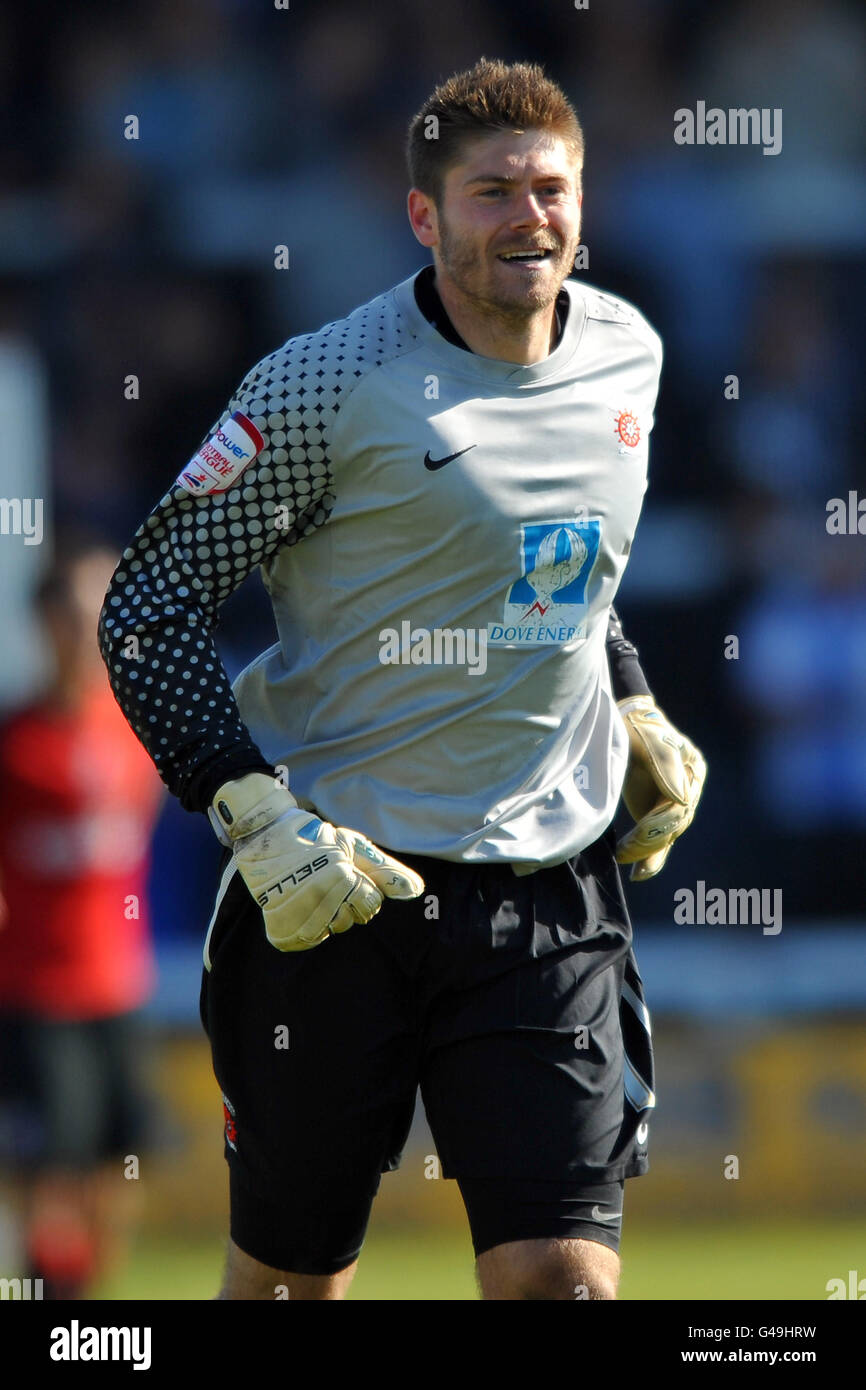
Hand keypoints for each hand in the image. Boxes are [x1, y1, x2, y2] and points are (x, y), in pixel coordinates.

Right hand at [210, 772, 424, 949]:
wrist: (266, 832)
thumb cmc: (316, 838)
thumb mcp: (353, 846)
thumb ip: (386, 870)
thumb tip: (418, 890)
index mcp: (340, 875)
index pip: (371, 905)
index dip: (363, 891)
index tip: (346, 876)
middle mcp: (318, 895)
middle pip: (351, 921)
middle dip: (344, 905)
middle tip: (325, 882)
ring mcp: (296, 912)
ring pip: (329, 932)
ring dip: (325, 917)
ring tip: (311, 894)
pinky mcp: (278, 926)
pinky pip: (304, 942)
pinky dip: (305, 931)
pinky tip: (300, 910)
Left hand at [614, 697, 706, 881]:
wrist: (622, 724)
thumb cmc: (634, 726)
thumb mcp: (648, 737)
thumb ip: (665, 762)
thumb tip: (682, 797)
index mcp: (692, 768)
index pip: (679, 805)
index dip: (657, 822)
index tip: (635, 832)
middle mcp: (689, 787)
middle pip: (674, 824)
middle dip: (648, 839)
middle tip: (623, 851)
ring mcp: (675, 803)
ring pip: (667, 835)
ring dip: (648, 852)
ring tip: (627, 862)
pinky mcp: (659, 814)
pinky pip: (661, 840)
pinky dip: (652, 859)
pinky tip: (639, 874)